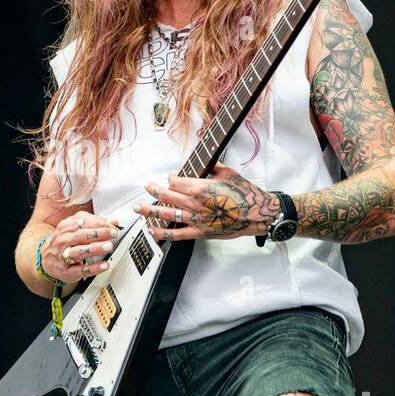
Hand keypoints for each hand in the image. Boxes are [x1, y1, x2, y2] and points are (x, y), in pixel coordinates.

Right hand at [40, 212, 122, 282]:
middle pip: (80, 235)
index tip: (112, 225)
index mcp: (65, 228)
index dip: (99, 223)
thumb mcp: (75, 231)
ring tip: (108, 246)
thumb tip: (113, 222)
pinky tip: (104, 264)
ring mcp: (63, 256)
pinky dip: (94, 268)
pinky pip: (81, 269)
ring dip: (95, 248)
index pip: (82, 222)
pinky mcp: (67, 271)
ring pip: (79, 251)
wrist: (46, 261)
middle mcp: (62, 241)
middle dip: (98, 233)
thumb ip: (95, 225)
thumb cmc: (64, 244)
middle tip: (112, 233)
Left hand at [134, 165, 280, 241]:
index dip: (170, 178)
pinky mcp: (200, 232)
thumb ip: (213, 166)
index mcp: (201, 187)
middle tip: (147, 187)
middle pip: (167, 195)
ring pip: (167, 214)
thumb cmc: (245, 193)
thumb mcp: (229, 172)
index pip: (176, 181)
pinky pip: (177, 234)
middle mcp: (195, 203)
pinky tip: (151, 231)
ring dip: (150, 210)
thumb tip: (206, 161)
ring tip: (138, 208)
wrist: (256, 214)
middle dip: (154, 190)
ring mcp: (196, 219)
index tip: (170, 178)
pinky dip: (162, 233)